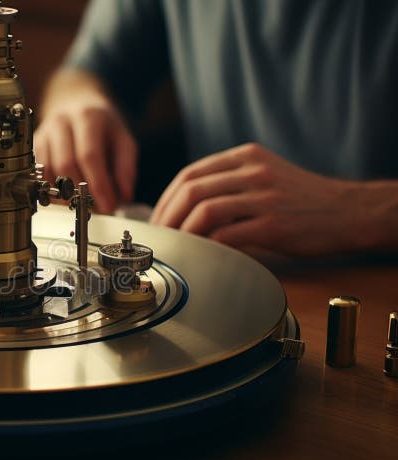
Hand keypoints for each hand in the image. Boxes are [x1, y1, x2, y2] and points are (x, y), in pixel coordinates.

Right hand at [34, 70, 137, 212]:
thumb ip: (126, 167)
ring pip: (48, 171)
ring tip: (81, 202)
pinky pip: (38, 172)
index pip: (90, 155)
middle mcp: (62, 122)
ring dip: (66, 193)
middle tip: (96, 207)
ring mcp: (44, 133)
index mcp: (88, 117)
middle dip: (81, 191)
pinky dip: (52, 188)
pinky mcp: (34, 145)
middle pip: (66, 164)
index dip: (99, 185)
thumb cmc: (101, 125)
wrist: (75, 103)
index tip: (108, 206)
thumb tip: (123, 197)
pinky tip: (66, 195)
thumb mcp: (123, 139)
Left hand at [150, 143, 366, 255]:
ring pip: (204, 211)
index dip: (166, 199)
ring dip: (183, 233)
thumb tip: (184, 208)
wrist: (349, 212)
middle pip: (191, 191)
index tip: (158, 220)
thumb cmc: (302, 201)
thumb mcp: (265, 175)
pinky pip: (227, 235)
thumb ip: (229, 183)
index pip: (189, 174)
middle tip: (161, 238)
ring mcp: (263, 196)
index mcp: (246, 157)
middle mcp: (253, 171)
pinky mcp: (273, 224)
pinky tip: (202, 255)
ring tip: (178, 248)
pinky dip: (207, 246)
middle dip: (167, 217)